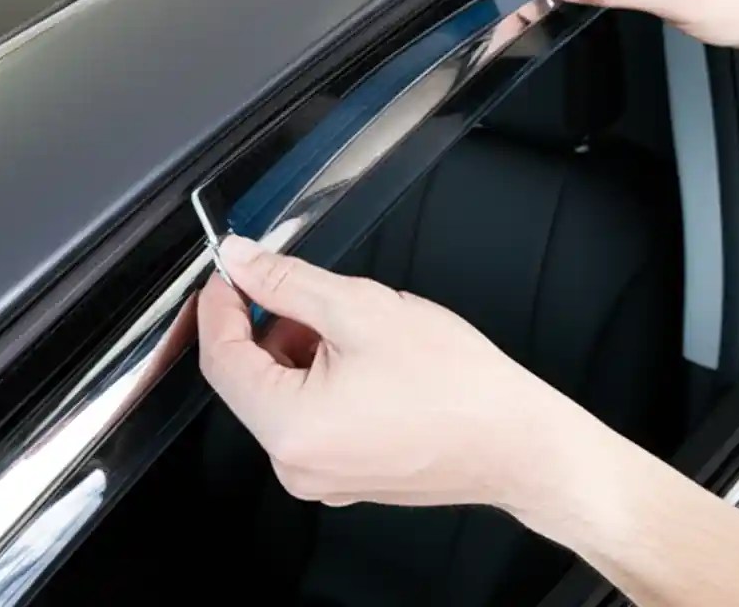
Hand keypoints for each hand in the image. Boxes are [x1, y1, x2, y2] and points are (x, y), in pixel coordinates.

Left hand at [196, 235, 576, 508]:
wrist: (518, 442)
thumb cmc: (458, 387)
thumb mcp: (362, 310)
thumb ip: (288, 282)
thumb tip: (242, 261)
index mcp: (290, 427)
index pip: (221, 358)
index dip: (220, 305)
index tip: (232, 272)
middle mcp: (296, 465)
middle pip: (250, 380)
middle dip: (269, 327)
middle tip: (306, 292)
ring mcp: (321, 478)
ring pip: (282, 398)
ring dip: (299, 352)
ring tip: (354, 329)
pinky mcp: (346, 477)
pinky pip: (311, 420)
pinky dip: (321, 382)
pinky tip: (364, 361)